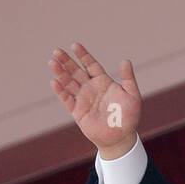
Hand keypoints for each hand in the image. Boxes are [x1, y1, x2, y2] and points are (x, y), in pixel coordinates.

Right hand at [48, 42, 141, 158]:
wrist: (120, 138)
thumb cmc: (128, 117)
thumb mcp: (132, 96)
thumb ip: (128, 78)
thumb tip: (125, 61)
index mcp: (103, 82)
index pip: (91, 65)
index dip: (83, 55)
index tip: (75, 45)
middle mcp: (91, 88)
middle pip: (76, 71)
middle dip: (67, 61)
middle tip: (56, 51)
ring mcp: (83, 99)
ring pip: (69, 83)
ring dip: (60, 73)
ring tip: (52, 63)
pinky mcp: (78, 112)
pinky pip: (67, 100)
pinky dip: (60, 91)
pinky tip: (54, 82)